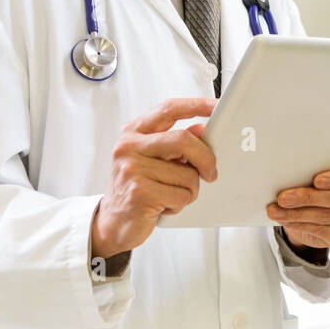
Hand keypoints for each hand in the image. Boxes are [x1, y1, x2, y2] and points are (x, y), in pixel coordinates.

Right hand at [92, 97, 217, 258]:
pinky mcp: (139, 192)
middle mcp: (129, 147)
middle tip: (210, 173)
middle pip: (184, 140)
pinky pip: (181, 196)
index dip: (197, 104)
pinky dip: (180, 205)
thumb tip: (202, 129)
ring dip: (189, 190)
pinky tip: (163, 206)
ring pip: (188, 174)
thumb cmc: (136, 189)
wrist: (112, 223)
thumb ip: (175, 143)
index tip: (217, 105)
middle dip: (206, 158)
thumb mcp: (153, 160)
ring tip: (170, 195)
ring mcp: (132, 169)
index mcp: (134, 132)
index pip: (170, 109)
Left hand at [267, 152, 329, 250]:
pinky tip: (286, 220)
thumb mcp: (323, 166)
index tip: (317, 180)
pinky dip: (301, 225)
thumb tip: (314, 142)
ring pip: (327, 216)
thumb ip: (324, 159)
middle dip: (307, 197)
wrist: (320, 206)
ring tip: (276, 210)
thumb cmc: (322, 180)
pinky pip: (324, 232)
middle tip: (283, 197)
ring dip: (297, 213)